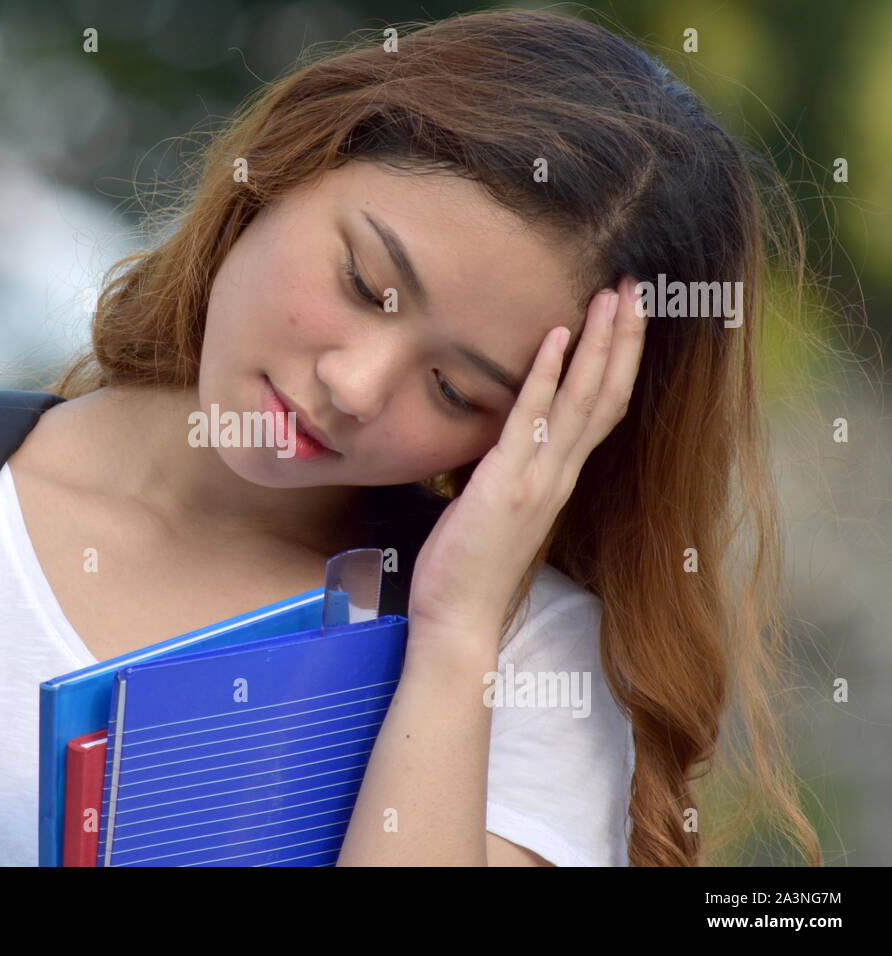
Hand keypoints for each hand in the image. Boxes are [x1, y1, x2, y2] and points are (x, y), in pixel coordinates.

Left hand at [406, 275, 646, 655]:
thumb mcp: (495, 503)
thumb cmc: (470, 564)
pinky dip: (545, 377)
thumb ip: (509, 468)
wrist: (460, 619)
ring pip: (583, 401)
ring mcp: (539, 480)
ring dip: (599, 344)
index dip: (619, 360)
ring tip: (612, 294)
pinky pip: (532, 422)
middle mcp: (561, 474)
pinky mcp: (507, 485)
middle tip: (636, 286)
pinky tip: (556, 337)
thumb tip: (502, 434)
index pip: (602, 409)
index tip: (627, 315)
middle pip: (608, 395)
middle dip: (624, 338)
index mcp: (559, 477)